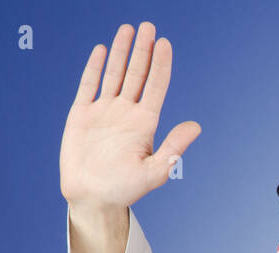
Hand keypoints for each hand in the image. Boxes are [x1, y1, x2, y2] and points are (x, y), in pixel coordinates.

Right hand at [59, 22, 199, 209]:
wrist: (93, 198)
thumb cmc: (125, 190)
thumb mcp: (155, 171)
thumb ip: (174, 148)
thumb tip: (196, 126)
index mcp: (145, 124)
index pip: (156, 87)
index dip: (161, 65)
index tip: (165, 43)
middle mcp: (126, 113)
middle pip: (137, 74)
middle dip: (143, 51)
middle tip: (148, 26)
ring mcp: (104, 111)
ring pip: (114, 74)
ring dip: (121, 52)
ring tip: (128, 29)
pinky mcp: (82, 115)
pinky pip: (89, 86)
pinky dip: (95, 68)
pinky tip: (102, 50)